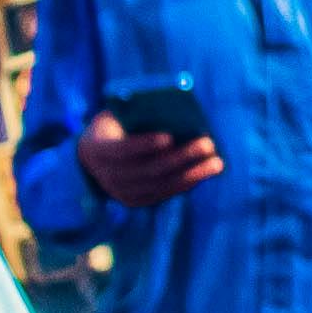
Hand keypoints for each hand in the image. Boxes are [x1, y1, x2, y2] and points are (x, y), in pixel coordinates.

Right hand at [79, 108, 224, 208]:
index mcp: (97, 148)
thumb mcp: (121, 113)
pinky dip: (186, 183)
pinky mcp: (134, 200)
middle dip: (181, 158)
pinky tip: (205, 172)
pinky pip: (163, 194)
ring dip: (191, 174)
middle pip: (148, 170)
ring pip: (159, 185)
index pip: (121, 150)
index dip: (144, 144)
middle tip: (208, 144)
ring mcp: (120, 192)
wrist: (95, 153)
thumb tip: (178, 111)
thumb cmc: (116, 123)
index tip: (169, 136)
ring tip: (216, 163)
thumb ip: (140, 113)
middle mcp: (106, 175)